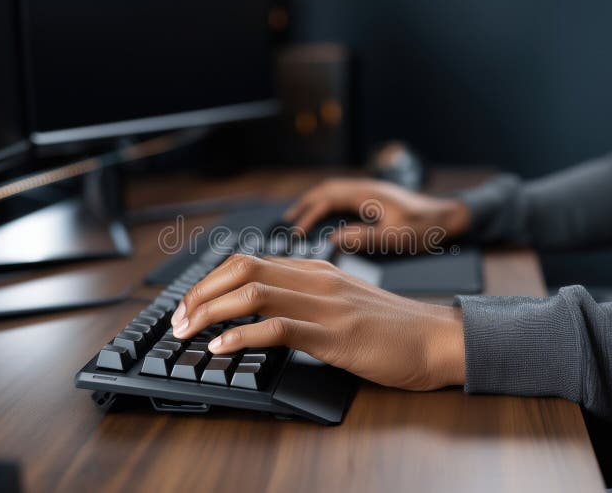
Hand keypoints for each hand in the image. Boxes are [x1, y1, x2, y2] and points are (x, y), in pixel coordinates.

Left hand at [171, 254, 464, 390]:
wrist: (434, 338)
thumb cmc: (390, 325)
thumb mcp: (342, 301)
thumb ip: (305, 299)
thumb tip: (264, 313)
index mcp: (314, 269)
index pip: (247, 262)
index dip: (210, 281)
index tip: (189, 303)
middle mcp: (315, 278)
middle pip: (241, 270)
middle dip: (200, 293)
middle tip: (177, 319)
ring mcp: (324, 305)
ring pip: (252, 294)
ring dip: (210, 313)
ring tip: (187, 333)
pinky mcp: (334, 335)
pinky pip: (277, 328)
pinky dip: (241, 338)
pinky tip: (221, 349)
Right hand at [284, 178, 470, 252]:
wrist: (451, 217)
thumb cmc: (427, 227)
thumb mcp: (395, 237)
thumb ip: (364, 238)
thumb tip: (333, 239)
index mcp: (367, 194)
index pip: (327, 199)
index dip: (308, 215)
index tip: (295, 233)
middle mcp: (367, 189)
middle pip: (326, 190)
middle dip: (305, 204)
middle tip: (287, 221)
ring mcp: (372, 192)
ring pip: (335, 192)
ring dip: (316, 202)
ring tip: (301, 218)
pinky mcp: (377, 199)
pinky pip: (345, 197)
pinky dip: (330, 205)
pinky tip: (329, 218)